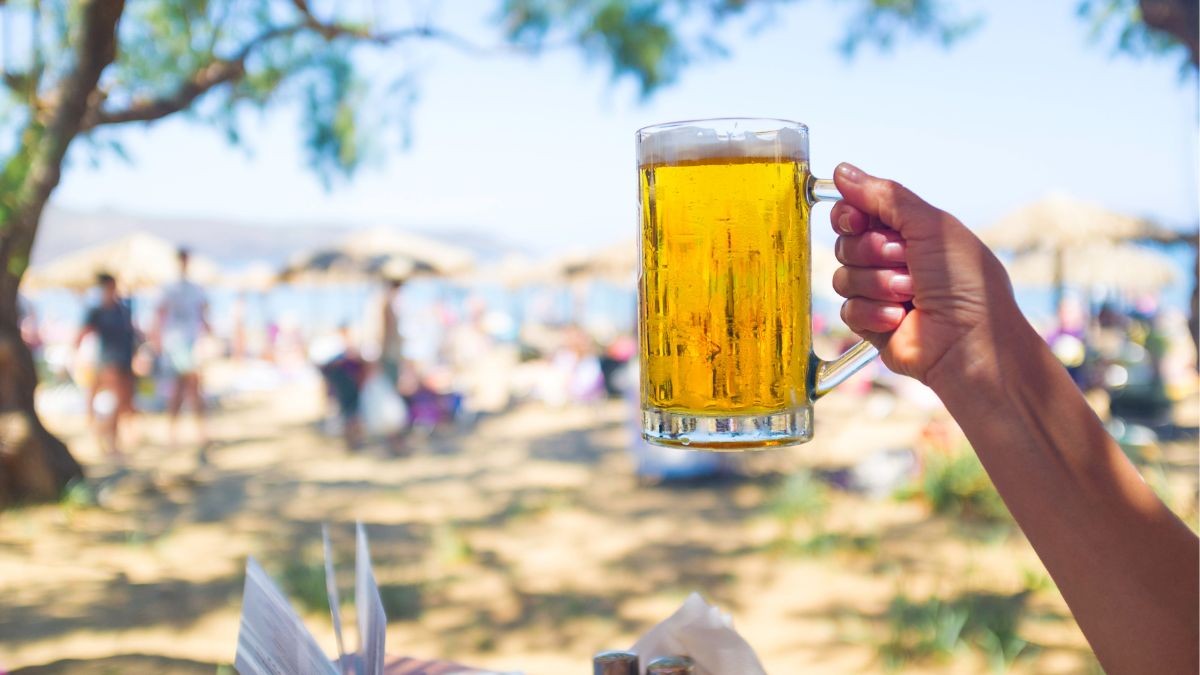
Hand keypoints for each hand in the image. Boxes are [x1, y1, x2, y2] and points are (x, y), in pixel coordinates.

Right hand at [828, 163, 1023, 385]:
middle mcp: (891, 259)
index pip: (856, 212)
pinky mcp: (871, 324)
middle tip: (905, 260)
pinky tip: (900, 319)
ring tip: (910, 294)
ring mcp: (879, 292)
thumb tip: (842, 171)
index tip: (858, 220)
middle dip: (872, 252)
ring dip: (878, 283)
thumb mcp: (931, 226)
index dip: (851, 215)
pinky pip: (848, 309)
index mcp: (908, 231)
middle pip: (845, 243)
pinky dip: (874, 312)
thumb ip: (885, 196)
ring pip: (842, 276)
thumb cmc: (965, 283)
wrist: (971, 342)